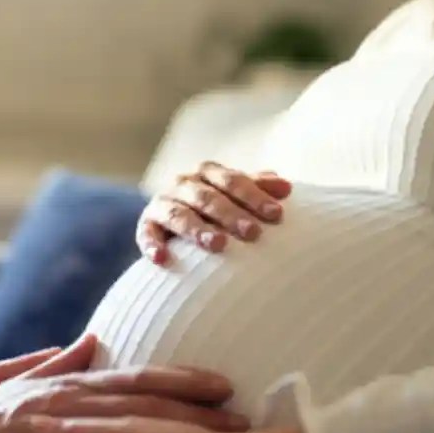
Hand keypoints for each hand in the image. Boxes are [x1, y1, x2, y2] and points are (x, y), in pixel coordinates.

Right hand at [0, 336, 247, 432]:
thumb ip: (46, 363)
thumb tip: (88, 340)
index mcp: (59, 386)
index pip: (131, 379)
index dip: (178, 380)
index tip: (216, 382)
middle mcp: (68, 403)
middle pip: (148, 397)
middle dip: (199, 402)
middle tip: (244, 405)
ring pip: (139, 424)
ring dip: (188, 426)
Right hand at [139, 161, 292, 264]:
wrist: (173, 221)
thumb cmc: (216, 208)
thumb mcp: (236, 195)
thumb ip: (258, 189)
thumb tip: (286, 187)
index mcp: (208, 173)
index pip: (232, 181)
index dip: (254, 196)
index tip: (276, 215)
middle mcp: (183, 184)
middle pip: (208, 197)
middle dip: (231, 215)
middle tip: (253, 233)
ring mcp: (163, 204)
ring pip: (179, 214)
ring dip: (197, 229)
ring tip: (218, 245)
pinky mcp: (146, 226)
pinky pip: (147, 234)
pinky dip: (153, 245)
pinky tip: (163, 259)